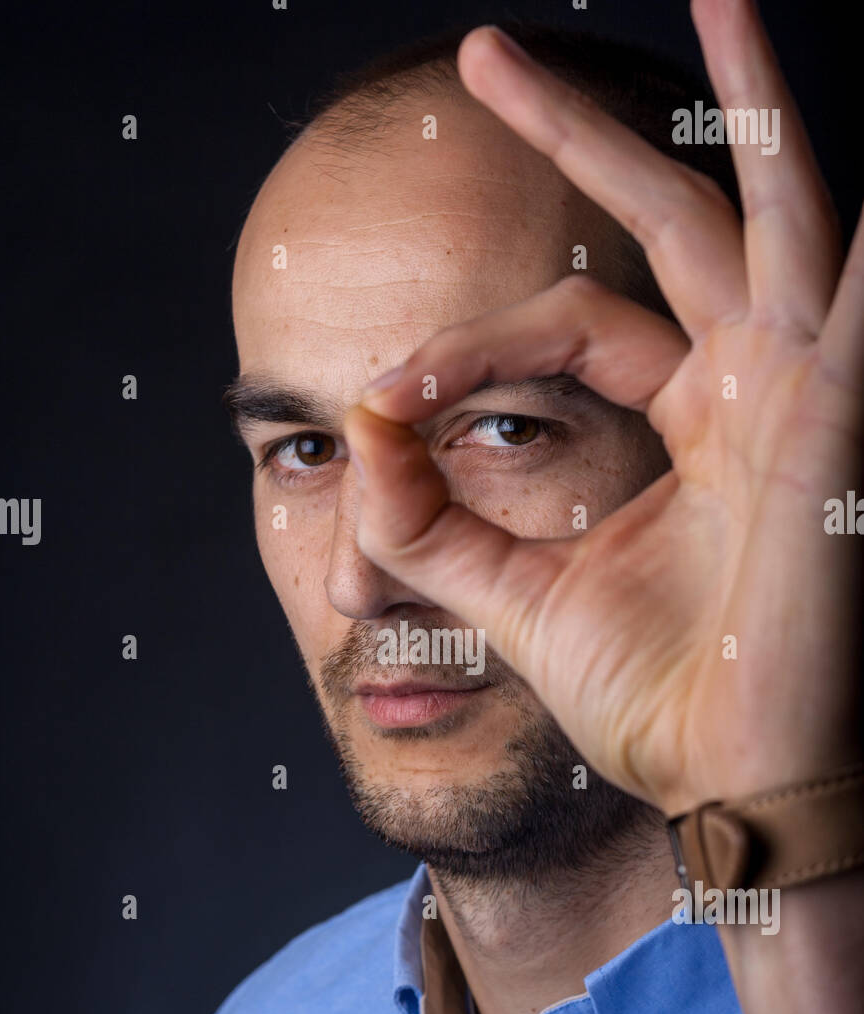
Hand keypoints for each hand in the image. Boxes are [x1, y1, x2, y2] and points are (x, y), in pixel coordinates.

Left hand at [343, 0, 862, 818]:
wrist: (739, 786)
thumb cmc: (660, 702)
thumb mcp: (517, 600)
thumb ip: (432, 525)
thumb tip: (353, 431)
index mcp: (695, 421)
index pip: (570, 323)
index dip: (464, 349)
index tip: (380, 400)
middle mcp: (757, 384)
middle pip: (673, 218)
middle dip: (581, 133)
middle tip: (485, 53)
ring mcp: (810, 386)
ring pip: (777, 203)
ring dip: (749, 93)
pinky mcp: (840, 411)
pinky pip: (843, 277)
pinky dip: (816, 187)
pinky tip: (801, 109)